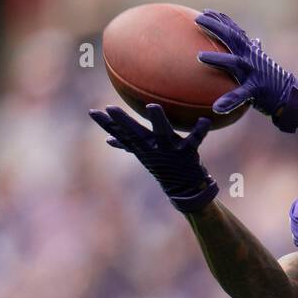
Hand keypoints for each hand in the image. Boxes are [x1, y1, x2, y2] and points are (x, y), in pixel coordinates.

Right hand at [89, 104, 218, 212]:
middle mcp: (154, 148)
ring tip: (152, 108)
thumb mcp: (143, 155)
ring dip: (157, 120)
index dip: (107, 124)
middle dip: (123, 122)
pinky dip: (200, 130)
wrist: (185, 189)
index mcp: (143, 147)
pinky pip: (195, 139)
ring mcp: (170, 149)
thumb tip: (108, 138)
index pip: (121, 134)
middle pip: (135, 133)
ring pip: (162, 132)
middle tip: (110, 109)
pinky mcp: (188, 152)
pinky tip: (205, 120)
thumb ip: (127, 144)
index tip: (93, 112)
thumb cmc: (163, 166)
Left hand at [195, 10, 297, 131]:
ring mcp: (253, 72)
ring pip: (234, 62)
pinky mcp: (257, 89)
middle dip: (216, 26)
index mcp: (250, 52)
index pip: (234, 31)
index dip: (221, 20)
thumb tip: (256, 40)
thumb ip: (256, 50)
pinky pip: (241, 95)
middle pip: (232, 37)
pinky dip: (229, 100)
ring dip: (217, 58)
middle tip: (198, 19)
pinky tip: (217, 107)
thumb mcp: (263, 62)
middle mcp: (250, 58)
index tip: (205, 11)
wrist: (290, 94)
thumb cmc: (273, 79)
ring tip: (200, 57)